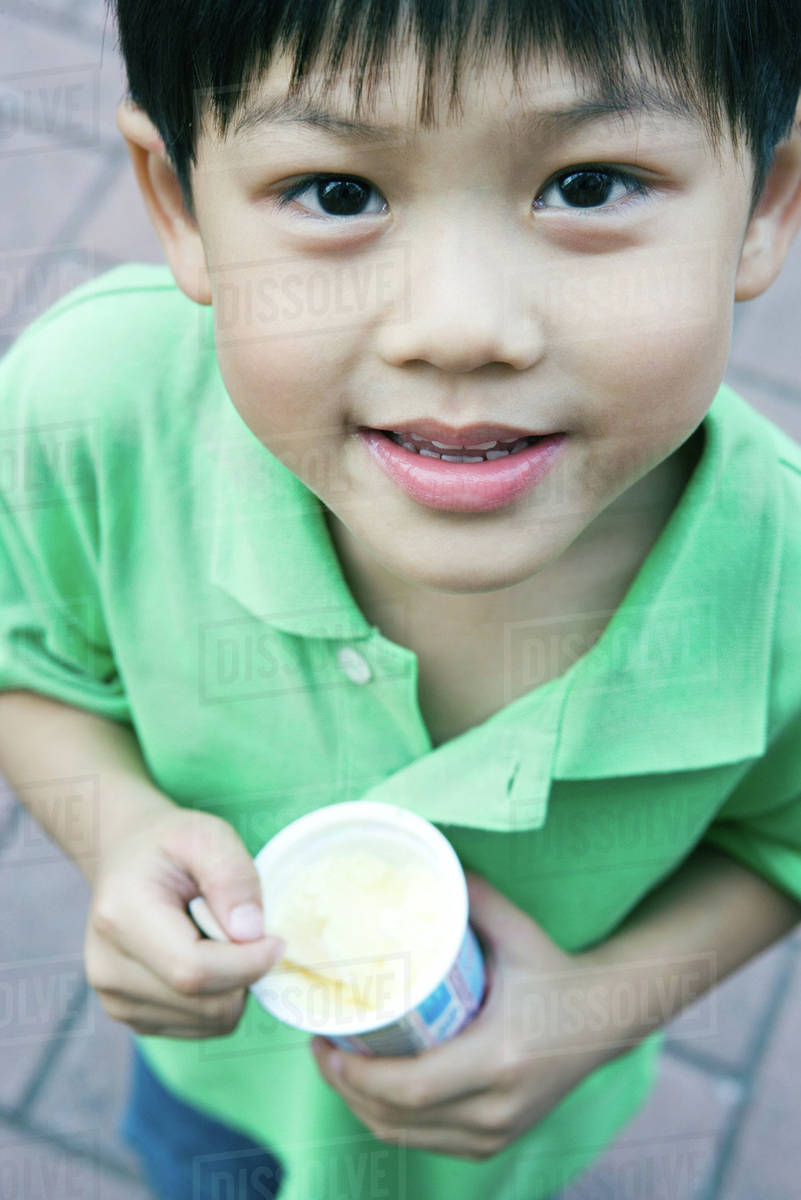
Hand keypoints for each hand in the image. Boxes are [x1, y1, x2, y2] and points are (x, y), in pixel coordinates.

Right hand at [84, 807, 284, 1037]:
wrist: (125, 859)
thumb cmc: (168, 844)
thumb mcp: (206, 834)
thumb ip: (232, 875)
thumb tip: (250, 932)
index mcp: (120, 918)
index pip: (193, 971)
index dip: (247, 964)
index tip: (277, 940)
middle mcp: (108, 968)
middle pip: (206, 1003)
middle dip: (244, 972)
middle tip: (244, 929)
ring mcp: (115, 1000)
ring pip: (210, 1021)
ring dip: (234, 986)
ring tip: (217, 938)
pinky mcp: (132, 1017)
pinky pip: (202, 1027)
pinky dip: (219, 998)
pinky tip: (205, 957)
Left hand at [311, 871, 615, 1160]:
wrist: (607, 1018)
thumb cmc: (556, 971)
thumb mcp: (519, 931)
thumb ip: (475, 896)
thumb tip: (429, 856)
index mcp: (500, 1059)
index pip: (411, 1087)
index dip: (357, 1075)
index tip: (325, 1043)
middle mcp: (498, 1107)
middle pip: (397, 1119)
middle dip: (346, 1088)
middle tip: (320, 1047)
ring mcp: (498, 1132)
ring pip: (406, 1137)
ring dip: (361, 1107)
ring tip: (336, 1064)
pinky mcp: (496, 1142)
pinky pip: (426, 1142)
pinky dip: (390, 1122)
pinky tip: (370, 1090)